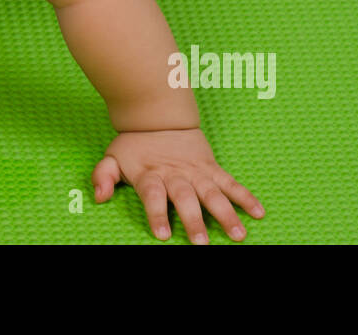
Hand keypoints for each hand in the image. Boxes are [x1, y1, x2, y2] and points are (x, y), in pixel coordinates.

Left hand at [92, 127, 264, 242]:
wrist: (158, 113)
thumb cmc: (135, 143)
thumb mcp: (113, 157)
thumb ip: (104, 176)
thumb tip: (99, 196)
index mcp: (150, 174)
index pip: (153, 196)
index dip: (157, 214)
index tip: (163, 235)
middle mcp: (175, 175)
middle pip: (185, 198)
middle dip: (194, 220)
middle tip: (201, 243)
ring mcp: (196, 172)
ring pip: (213, 194)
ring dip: (226, 214)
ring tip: (238, 236)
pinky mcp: (211, 167)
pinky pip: (231, 183)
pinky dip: (245, 197)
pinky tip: (258, 212)